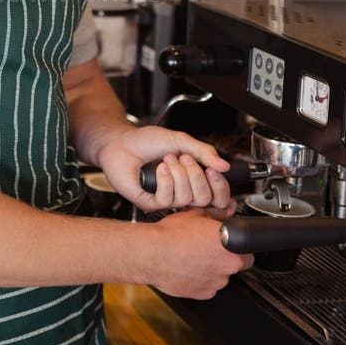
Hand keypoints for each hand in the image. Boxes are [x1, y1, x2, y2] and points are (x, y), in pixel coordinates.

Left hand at [97, 125, 232, 213]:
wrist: (122, 142)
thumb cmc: (147, 141)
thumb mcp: (180, 141)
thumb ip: (203, 152)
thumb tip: (224, 165)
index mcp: (193, 181)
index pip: (218, 197)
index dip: (220, 186)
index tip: (213, 170)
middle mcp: (181, 193)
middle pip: (205, 199)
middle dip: (196, 175)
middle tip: (183, 158)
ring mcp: (166, 199)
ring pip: (186, 199)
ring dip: (178, 175)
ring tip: (167, 160)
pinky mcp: (149, 203)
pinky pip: (166, 200)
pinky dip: (165, 181)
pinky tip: (159, 169)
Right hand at [145, 206, 253, 299]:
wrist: (151, 253)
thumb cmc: (171, 234)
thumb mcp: (196, 214)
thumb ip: (217, 213)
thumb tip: (227, 209)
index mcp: (230, 244)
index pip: (249, 247)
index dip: (239, 244)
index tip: (231, 241)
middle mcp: (227, 265)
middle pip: (237, 263)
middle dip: (227, 256)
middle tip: (209, 248)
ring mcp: (216, 282)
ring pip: (222, 275)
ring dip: (214, 268)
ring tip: (195, 257)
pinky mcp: (204, 293)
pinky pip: (208, 286)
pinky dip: (202, 279)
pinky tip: (189, 268)